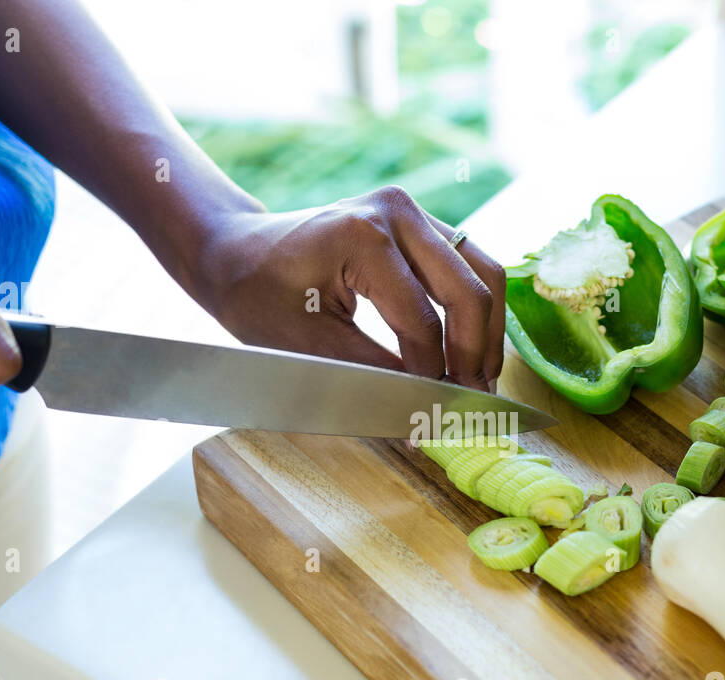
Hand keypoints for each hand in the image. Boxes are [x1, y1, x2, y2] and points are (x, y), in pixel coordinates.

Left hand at [190, 186, 505, 390]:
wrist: (235, 253)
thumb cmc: (257, 298)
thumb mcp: (307, 347)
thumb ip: (373, 374)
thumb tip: (426, 409)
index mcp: (363, 237)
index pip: (421, 323)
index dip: (431, 379)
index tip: (430, 423)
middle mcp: (397, 212)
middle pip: (470, 289)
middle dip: (475, 354)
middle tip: (473, 402)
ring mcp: (412, 211)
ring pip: (483, 270)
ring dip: (489, 329)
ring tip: (480, 378)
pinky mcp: (418, 222)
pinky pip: (468, 263)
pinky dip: (475, 307)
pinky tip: (469, 348)